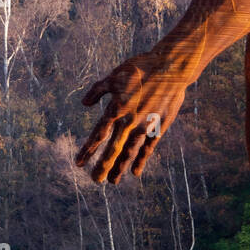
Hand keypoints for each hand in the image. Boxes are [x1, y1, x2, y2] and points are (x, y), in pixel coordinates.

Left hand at [75, 54, 187, 183]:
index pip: (98, 134)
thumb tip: (84, 104)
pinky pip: (148, 147)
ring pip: (130, 151)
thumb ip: (98, 90)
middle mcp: (129, 120)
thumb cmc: (140, 68)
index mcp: (116, 108)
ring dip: (120, 167)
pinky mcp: (159, 126)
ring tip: (112, 181)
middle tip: (95, 180)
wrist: (171, 67)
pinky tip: (135, 172)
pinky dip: (141, 160)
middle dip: (103, 165)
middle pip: (113, 148)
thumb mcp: (115, 76)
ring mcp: (145, 125)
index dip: (88, 150)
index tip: (78, 164)